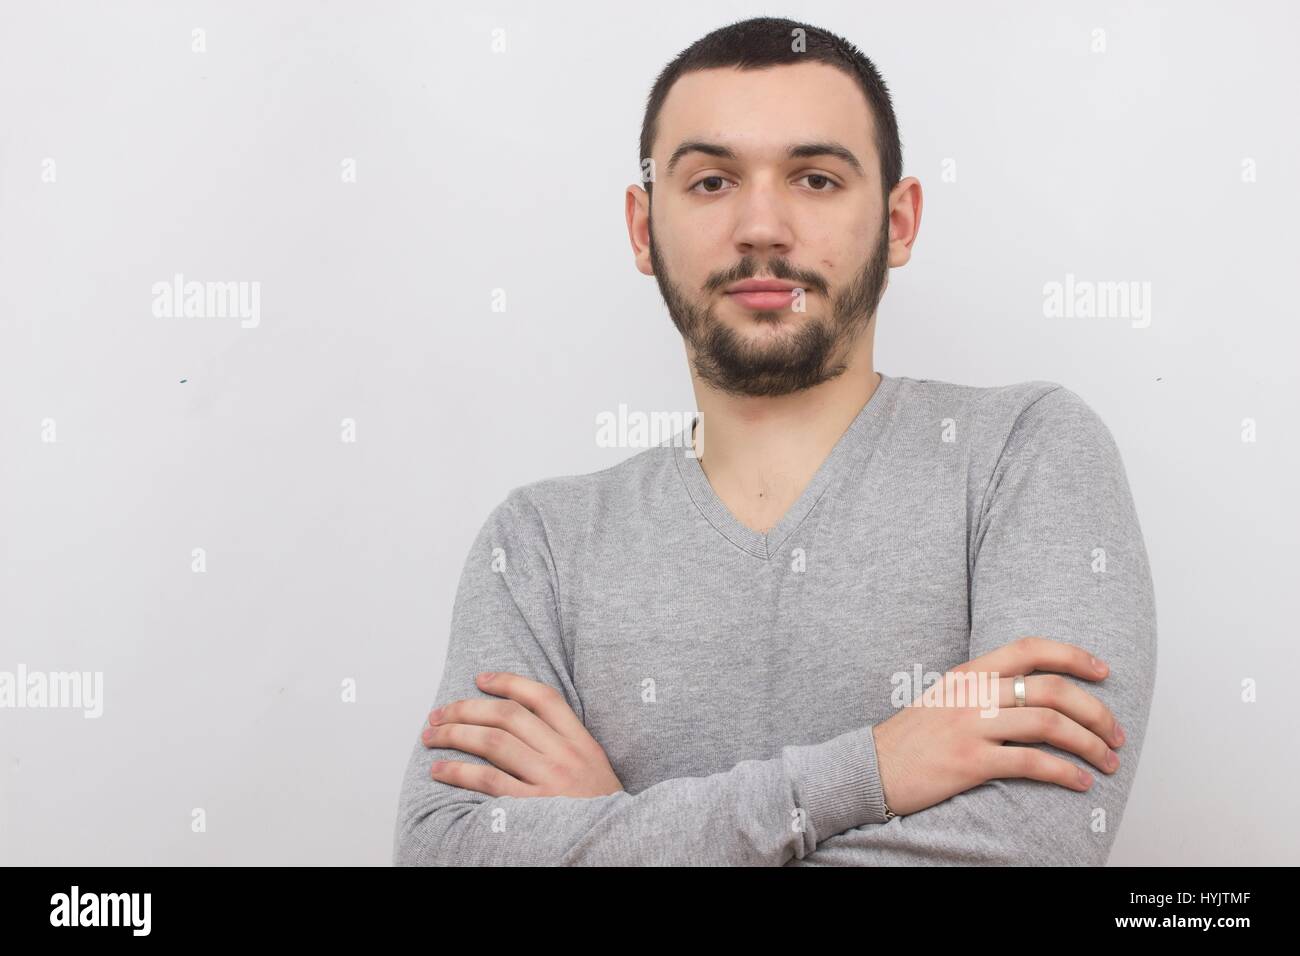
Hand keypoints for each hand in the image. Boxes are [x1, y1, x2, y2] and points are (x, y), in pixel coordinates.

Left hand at [421, 671, 623, 797]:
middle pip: (509, 715)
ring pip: (494, 742)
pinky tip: (440, 770)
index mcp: (581, 741)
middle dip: (467, 708)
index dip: (508, 682)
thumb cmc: (597, 807)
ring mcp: (549, 781)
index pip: (543, 697)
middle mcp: (565, 755)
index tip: (480, 679)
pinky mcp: (532, 808)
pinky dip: (458, 772)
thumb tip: (516, 721)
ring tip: (432, 736)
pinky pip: (488, 781)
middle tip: (440, 712)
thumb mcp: (592, 766)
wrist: (614, 846)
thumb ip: (564, 742)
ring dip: (456, 734)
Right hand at [871, 636, 1125, 816]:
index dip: (1073, 655)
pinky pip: (1031, 763)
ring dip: (1090, 745)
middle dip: (1096, 711)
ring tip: (1108, 761)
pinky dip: (1064, 774)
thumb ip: (982, 689)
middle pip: (1052, 690)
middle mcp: (972, 694)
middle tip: (1117, 733)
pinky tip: (1079, 783)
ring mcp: (971, 727)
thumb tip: (1033, 692)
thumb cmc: (911, 737)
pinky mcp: (970, 763)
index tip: (1103, 671)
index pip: (1029, 648)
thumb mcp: (943, 698)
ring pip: (1049, 725)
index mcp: (968, 673)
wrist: (870, 768)